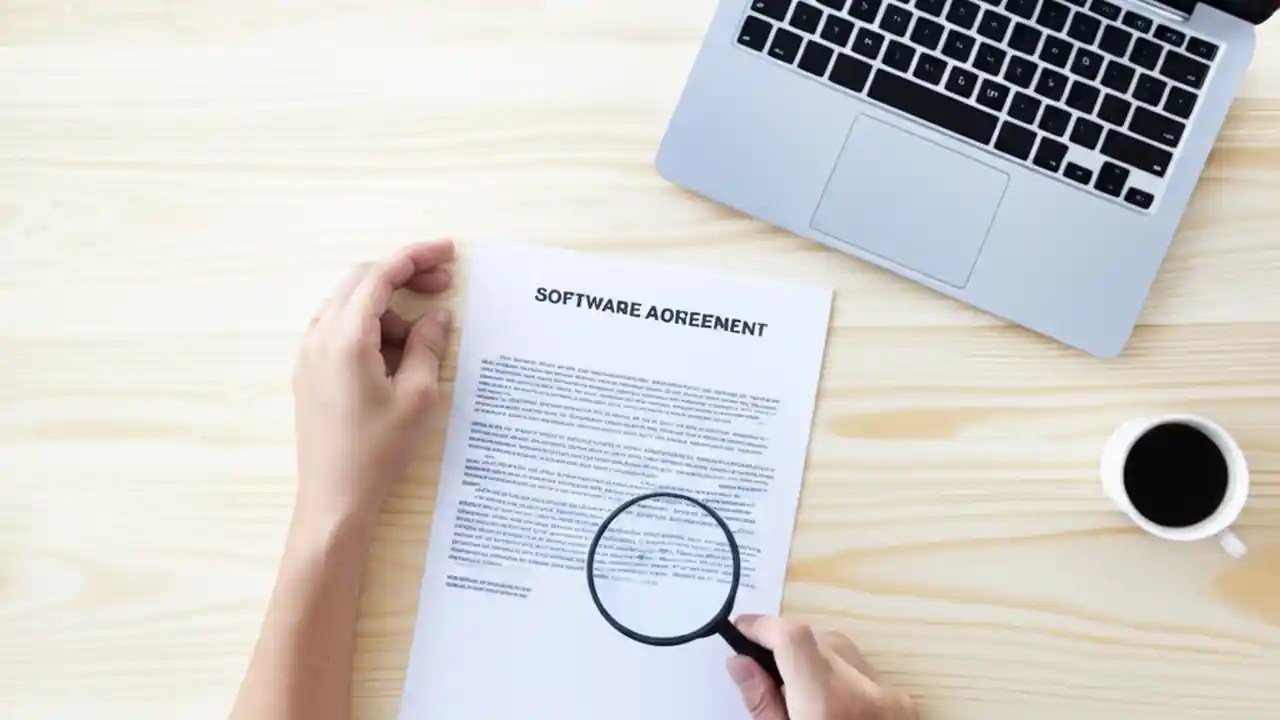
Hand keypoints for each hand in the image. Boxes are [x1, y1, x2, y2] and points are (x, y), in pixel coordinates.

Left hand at [292, 240, 454, 526]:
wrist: (334, 498)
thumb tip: (438, 315)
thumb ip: (427, 345)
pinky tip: (396, 352)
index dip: (416, 257)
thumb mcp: (416, 395)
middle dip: (403, 276)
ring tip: (423, 337)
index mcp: (346, 337)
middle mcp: (320, 337)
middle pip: (361, 282)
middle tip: (443, 285)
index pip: (381, 275)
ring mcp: (309, 355)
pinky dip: (370, 327)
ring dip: (387, 307)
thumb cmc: (377, 451)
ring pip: (350, 306)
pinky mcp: (310, 373)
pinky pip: (339, 330)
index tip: (447, 252)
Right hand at [727, 616, 916, 719]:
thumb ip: (762, 703)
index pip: (793, 636)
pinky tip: (834, 710)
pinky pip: (866, 672)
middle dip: (786, 648)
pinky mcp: (905, 705)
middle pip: (815, 639)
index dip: (763, 626)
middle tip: (767, 674)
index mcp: (826, 707)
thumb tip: (741, 663)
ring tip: (803, 699)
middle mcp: (864, 694)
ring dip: (816, 661)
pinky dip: (843, 679)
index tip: (743, 630)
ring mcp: (891, 699)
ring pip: (843, 651)